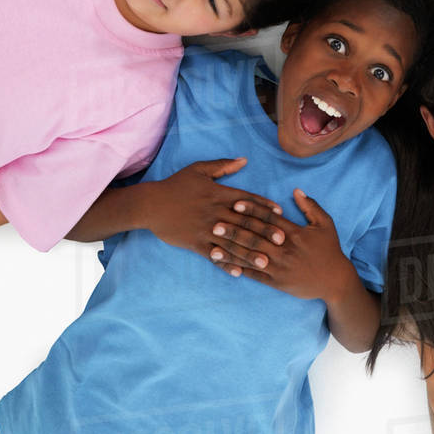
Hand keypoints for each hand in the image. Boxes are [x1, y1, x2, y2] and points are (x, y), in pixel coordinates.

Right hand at [137, 157, 287, 257]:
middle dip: (264, 232)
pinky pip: (214, 256)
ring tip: (265, 262)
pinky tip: (239, 273)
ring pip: (232, 243)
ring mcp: (206, 230)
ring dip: (249, 253)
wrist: (151, 204)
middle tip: (282, 241)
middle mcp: (216, 213)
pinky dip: (226, 264)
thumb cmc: (176, 185)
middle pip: (245, 223)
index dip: (265, 206)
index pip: (248, 200)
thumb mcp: (199, 169)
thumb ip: (223, 166)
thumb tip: (244, 160)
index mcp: (219, 194)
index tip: (280, 214)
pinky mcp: (195, 244)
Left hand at [212, 188, 350, 298]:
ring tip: (213, 246)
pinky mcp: (276, 282)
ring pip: (251, 257)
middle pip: (255, 237)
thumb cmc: (329, 249)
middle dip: (234, 230)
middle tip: (215, 223)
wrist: (334, 281)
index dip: (252, 210)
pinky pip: (255, 275)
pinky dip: (240, 269)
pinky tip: (226, 265)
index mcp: (294, 233)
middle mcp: (284, 249)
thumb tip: (296, 190)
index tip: (235, 203)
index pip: (268, 219)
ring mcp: (279, 267)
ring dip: (231, 251)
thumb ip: (310, 206)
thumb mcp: (325, 223)